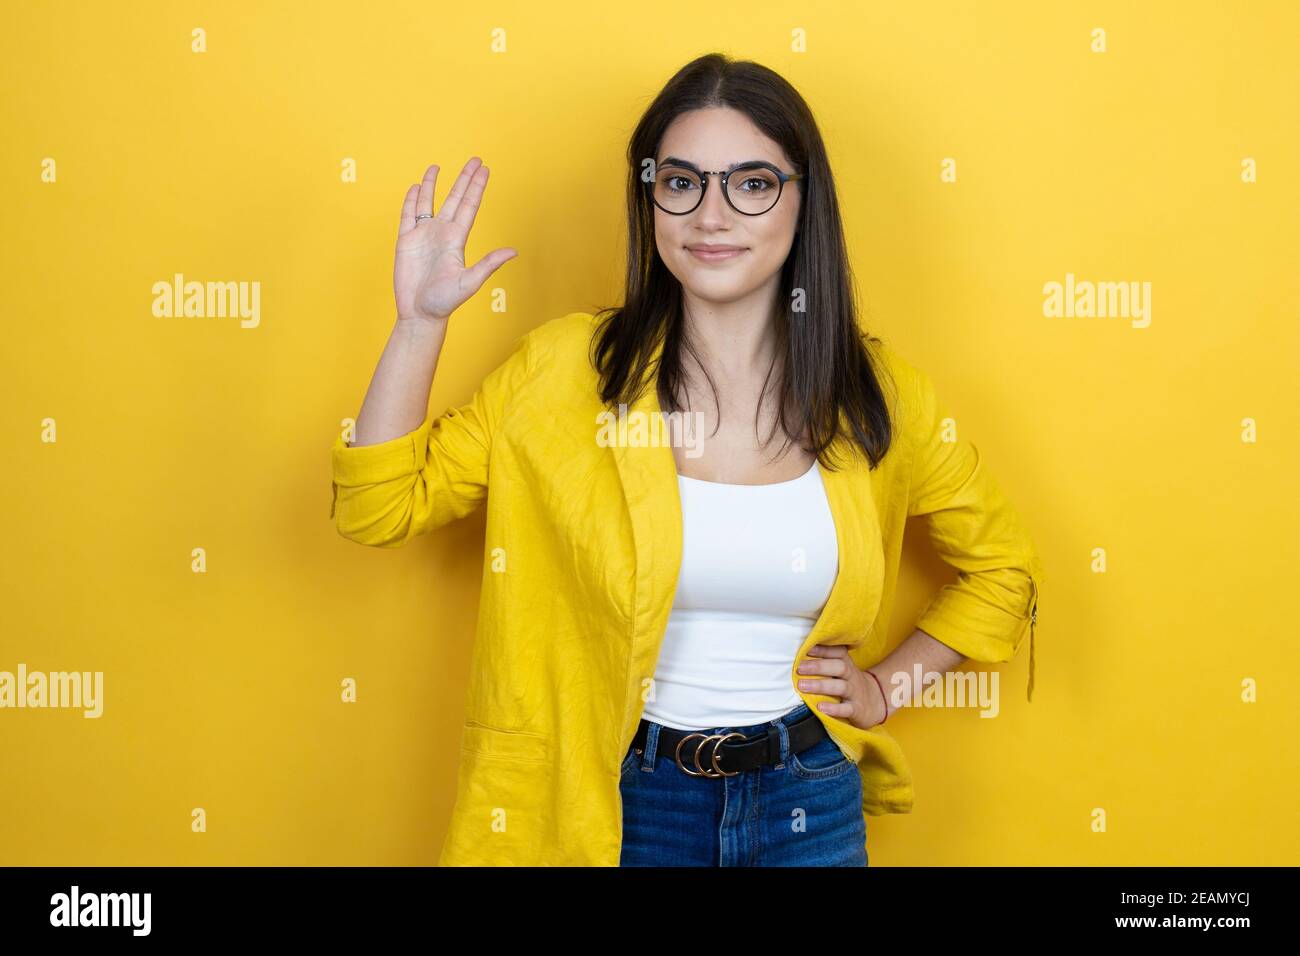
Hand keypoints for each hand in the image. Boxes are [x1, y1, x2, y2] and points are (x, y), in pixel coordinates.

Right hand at [393, 158, 516, 323]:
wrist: (420, 314)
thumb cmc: (445, 302)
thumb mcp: (469, 282)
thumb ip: (489, 264)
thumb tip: (513, 252)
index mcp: (457, 239)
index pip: (469, 206)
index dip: (476, 187)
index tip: (484, 169)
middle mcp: (442, 233)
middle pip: (454, 198)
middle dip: (463, 179)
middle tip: (474, 159)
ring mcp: (423, 235)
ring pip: (428, 202)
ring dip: (432, 184)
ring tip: (436, 166)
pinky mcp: (405, 240)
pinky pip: (407, 215)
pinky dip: (410, 200)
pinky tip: (414, 187)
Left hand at [796, 643, 887, 729]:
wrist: (877, 702)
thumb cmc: (850, 682)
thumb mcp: (843, 669)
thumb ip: (827, 661)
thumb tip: (800, 654)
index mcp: (847, 664)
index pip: (838, 652)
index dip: (823, 649)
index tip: (806, 649)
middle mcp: (852, 676)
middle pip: (839, 667)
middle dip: (819, 666)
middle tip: (800, 668)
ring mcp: (855, 693)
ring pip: (840, 687)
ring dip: (820, 685)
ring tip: (802, 686)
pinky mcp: (857, 710)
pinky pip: (846, 709)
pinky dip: (834, 709)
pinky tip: (820, 707)